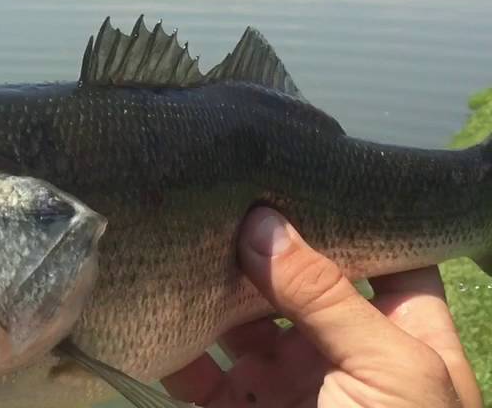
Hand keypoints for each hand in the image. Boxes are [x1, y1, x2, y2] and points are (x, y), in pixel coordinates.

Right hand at [162, 207, 482, 407]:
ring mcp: (283, 383)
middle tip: (206, 186)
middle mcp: (338, 350)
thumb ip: (326, 293)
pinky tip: (144, 300)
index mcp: (401, 334)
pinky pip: (192, 370)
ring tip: (166, 232)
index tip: (293, 163)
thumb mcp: (389, 370)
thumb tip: (264, 219)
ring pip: (236, 318)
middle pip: (294, 278)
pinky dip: (167, 341)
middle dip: (253, 239)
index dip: (344, 211)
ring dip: (202, 285)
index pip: (379, 254)